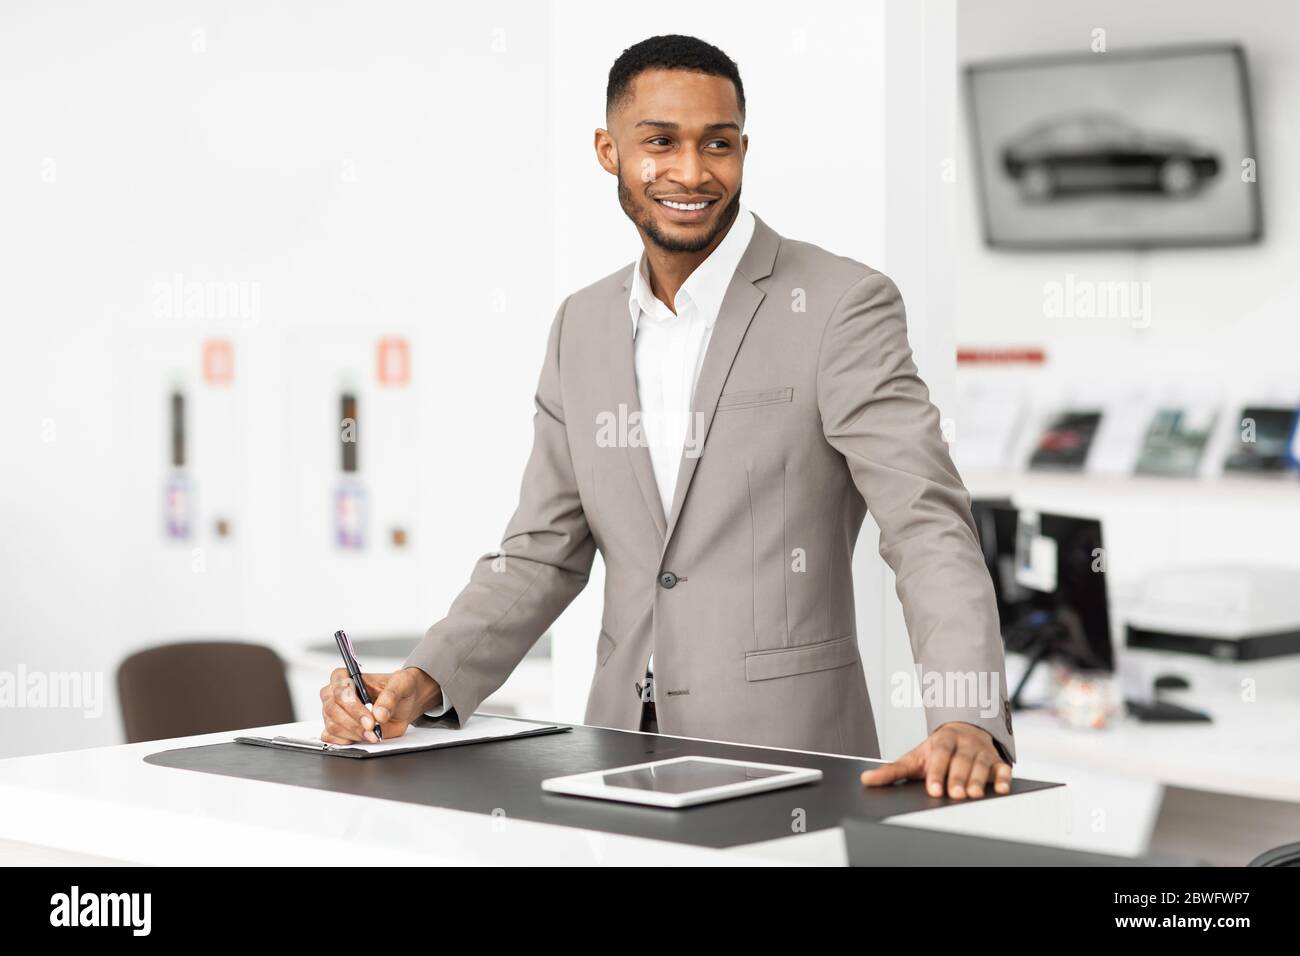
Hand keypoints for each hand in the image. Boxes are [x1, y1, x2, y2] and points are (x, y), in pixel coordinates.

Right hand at [319, 667, 441, 743]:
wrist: (405, 704)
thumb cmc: (399, 688)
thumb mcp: (402, 684)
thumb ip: (391, 696)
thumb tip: (379, 713)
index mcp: (348, 676)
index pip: (339, 688)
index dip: (352, 705)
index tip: (370, 719)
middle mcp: (336, 694)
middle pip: (333, 709)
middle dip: (354, 723)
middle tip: (373, 729)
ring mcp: (334, 712)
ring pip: (332, 725)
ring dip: (354, 733)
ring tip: (373, 734)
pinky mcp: (336, 728)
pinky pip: (332, 737)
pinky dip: (348, 740)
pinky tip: (362, 737)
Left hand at [860, 722, 1011, 799]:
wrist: (963, 732)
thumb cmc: (936, 752)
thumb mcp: (914, 758)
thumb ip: (892, 771)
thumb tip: (866, 780)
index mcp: (942, 740)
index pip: (939, 754)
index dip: (937, 771)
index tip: (934, 789)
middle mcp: (964, 744)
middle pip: (961, 760)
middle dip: (958, 777)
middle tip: (954, 794)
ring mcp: (981, 752)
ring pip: (981, 764)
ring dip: (979, 779)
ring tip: (974, 795)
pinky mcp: (997, 761)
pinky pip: (1003, 769)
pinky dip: (1004, 778)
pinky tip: (1001, 789)